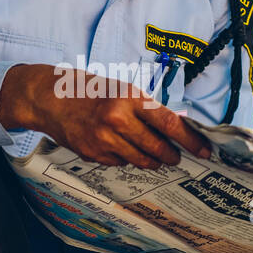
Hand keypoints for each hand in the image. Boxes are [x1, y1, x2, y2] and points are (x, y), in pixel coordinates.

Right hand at [0, 64, 211, 168]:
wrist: (48, 98)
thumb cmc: (87, 89)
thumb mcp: (120, 89)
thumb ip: (145, 108)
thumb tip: (175, 126)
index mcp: (129, 98)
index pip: (169, 124)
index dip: (190, 141)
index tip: (204, 150)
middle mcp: (117, 120)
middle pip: (158, 148)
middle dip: (172, 156)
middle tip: (177, 157)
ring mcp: (104, 140)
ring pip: (141, 160)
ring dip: (152, 161)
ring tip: (156, 157)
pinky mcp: (93, 154)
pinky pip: (120, 163)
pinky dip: (127, 159)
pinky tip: (124, 150)